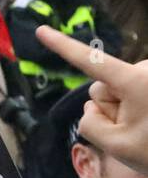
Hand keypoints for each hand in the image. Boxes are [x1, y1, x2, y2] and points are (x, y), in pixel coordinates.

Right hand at [36, 25, 147, 173]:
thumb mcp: (116, 147)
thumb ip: (89, 124)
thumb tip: (92, 108)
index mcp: (134, 81)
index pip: (89, 61)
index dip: (61, 46)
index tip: (41, 30)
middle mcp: (145, 70)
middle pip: (102, 88)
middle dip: (111, 110)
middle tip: (137, 132)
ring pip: (117, 91)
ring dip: (126, 112)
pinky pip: (131, 92)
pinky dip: (137, 108)